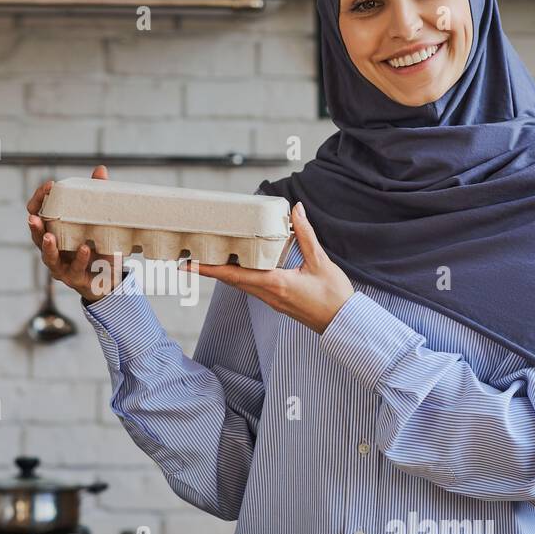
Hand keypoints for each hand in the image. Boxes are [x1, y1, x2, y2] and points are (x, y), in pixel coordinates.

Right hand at [26, 164, 121, 303]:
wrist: (109, 277)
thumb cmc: (98, 246)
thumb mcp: (98, 221)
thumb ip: (96, 198)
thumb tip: (100, 170)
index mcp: (54, 230)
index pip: (38, 213)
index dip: (39, 200)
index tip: (50, 186)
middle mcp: (53, 248)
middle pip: (36, 236)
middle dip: (34, 227)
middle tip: (33, 217)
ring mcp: (61, 265)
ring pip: (48, 257)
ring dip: (47, 247)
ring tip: (49, 237)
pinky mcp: (75, 278)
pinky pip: (74, 269)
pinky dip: (80, 259)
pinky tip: (85, 249)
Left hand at [191, 202, 353, 333]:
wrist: (344, 323)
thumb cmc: (334, 296)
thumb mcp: (320, 261)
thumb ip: (306, 234)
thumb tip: (297, 210)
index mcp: (275, 284)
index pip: (234, 275)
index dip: (209, 269)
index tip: (189, 264)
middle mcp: (268, 294)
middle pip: (231, 281)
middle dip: (210, 270)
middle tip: (190, 258)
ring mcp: (272, 301)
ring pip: (241, 284)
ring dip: (224, 273)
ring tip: (209, 259)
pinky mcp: (278, 302)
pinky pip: (252, 287)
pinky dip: (240, 276)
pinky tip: (240, 266)